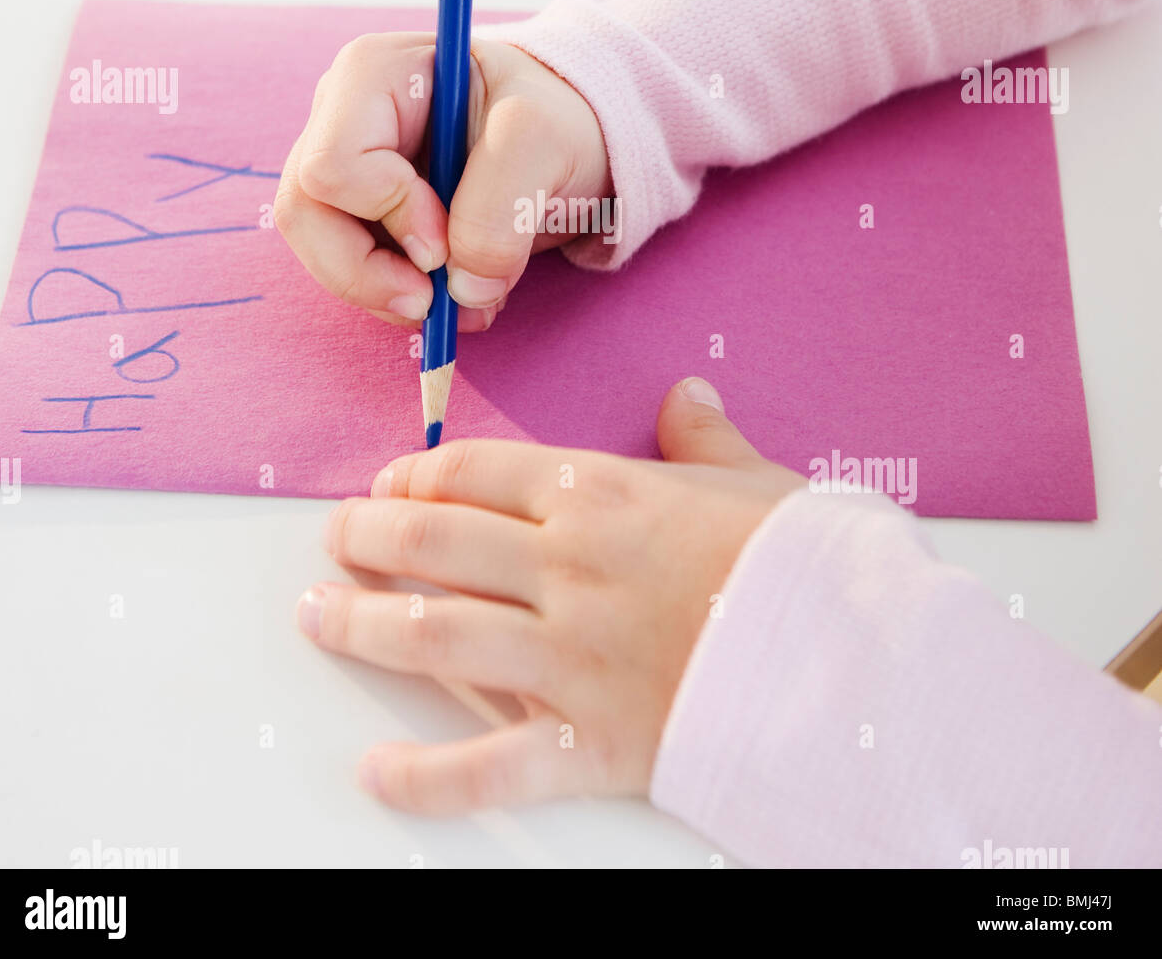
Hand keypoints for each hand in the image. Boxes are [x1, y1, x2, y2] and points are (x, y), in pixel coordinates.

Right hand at [274, 31, 610, 331]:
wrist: (567, 145)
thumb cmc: (552, 120)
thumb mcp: (543, 141)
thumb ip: (499, 207)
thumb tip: (460, 287)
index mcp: (372, 74)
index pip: (333, 164)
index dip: (387, 214)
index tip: (446, 241)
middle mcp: (342, 119)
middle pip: (305, 214)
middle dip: (368, 274)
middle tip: (435, 302)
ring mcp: (345, 172)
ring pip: (322, 254)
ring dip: (392, 297)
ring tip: (469, 301)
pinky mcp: (360, 220)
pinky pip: (353, 276)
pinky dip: (405, 302)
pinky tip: (461, 297)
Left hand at [296, 378, 804, 813]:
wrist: (855, 657)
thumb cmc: (805, 563)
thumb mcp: (758, 481)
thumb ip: (705, 438)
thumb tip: (686, 394)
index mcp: (600, 496)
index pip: (476, 475)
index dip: (417, 479)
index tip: (387, 486)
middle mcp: (565, 568)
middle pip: (434, 546)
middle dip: (370, 539)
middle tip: (334, 539)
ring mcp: (568, 656)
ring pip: (434, 637)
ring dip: (363, 626)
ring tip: (318, 617)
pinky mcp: (588, 740)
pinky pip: (490, 767)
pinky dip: (427, 779)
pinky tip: (376, 774)